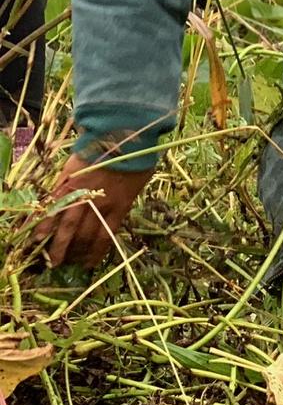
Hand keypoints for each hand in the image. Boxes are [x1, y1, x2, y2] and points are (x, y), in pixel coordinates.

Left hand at [34, 156, 152, 266]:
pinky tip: (92, 260)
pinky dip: (98, 250)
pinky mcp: (121, 208)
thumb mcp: (71, 167)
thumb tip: (51, 206)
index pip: (52, 214)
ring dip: (78, 252)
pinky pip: (108, 234)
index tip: (35, 245)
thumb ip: (63, 187)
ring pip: (87, 236)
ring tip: (73, 263)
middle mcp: (83, 198)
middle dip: (60, 249)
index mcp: (68, 186)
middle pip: (68, 230)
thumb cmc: (97, 151)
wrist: (126, 141)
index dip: (43, 232)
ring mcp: (104, 204)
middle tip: (54, 263)